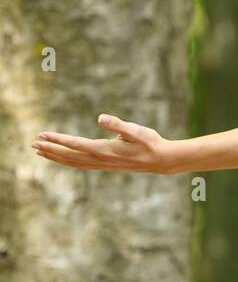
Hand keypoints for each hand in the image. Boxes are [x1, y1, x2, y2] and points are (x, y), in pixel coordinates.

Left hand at [32, 114, 173, 174]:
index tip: (42, 134)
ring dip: (55, 157)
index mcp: (105, 149)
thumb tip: (100, 117)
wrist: (161, 160)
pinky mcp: (104, 165)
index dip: (58, 139)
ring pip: (73, 162)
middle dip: (50, 149)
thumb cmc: (150, 143)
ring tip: (39, 151)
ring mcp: (102, 164)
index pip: (75, 144)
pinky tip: (60, 158)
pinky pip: (80, 164)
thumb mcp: (137, 130)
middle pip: (69, 155)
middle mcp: (101, 159)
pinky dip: (66, 161)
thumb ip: (118, 124)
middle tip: (33, 143)